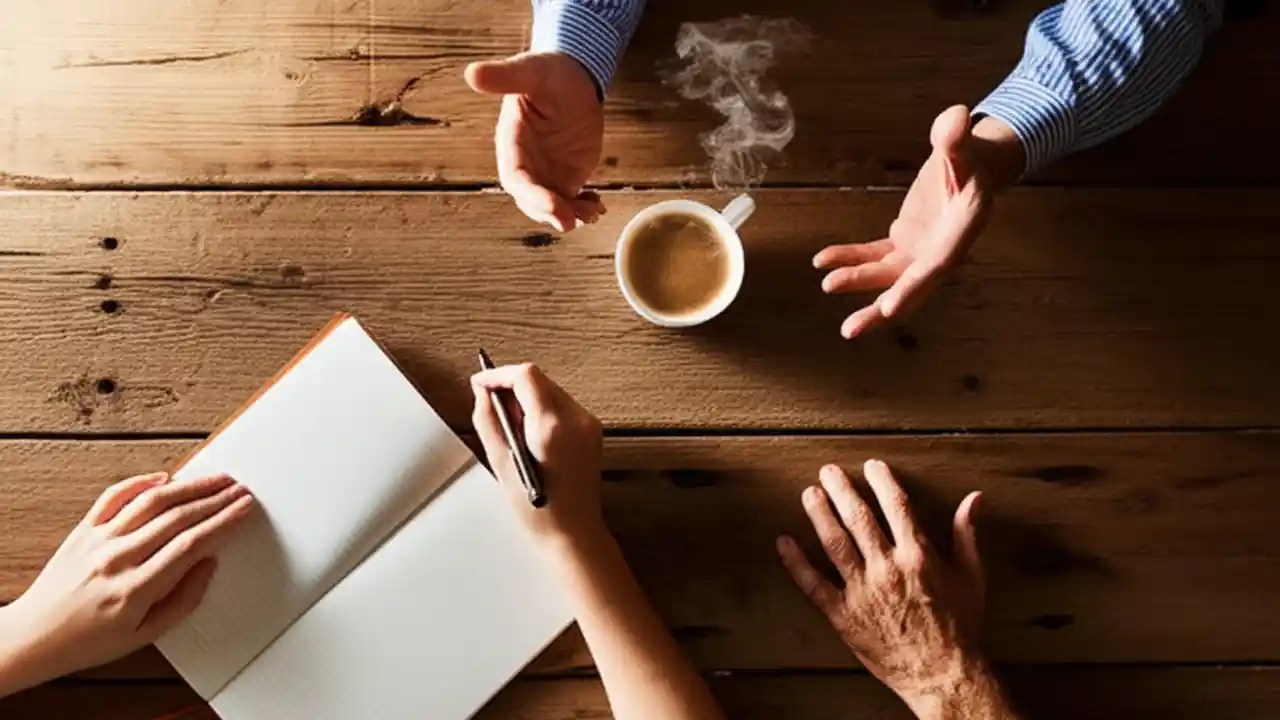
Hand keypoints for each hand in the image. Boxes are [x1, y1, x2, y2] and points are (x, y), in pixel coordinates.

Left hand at [0, 472, 254, 694]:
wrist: (34, 636)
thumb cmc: (88, 641)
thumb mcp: (144, 635)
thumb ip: (183, 601)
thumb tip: (209, 565)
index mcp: (135, 589)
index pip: (191, 544)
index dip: (223, 522)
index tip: (243, 509)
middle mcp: (117, 559)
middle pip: (177, 517)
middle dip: (215, 500)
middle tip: (239, 490)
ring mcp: (98, 540)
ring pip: (152, 500)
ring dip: (189, 486)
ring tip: (214, 480)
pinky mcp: (84, 529)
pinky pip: (115, 496)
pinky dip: (142, 481)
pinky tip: (164, 477)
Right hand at [465, 52, 606, 231]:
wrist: (574, 77)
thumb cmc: (549, 72)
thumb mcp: (530, 71)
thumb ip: (504, 77)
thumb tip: (472, 73)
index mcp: (512, 143)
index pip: (516, 178)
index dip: (533, 195)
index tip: (555, 205)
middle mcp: (525, 164)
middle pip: (531, 201)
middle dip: (551, 213)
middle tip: (573, 220)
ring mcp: (545, 174)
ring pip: (551, 208)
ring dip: (570, 215)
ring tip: (592, 211)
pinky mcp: (564, 178)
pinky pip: (569, 204)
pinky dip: (583, 210)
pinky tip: (598, 206)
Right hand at [471, 363, 605, 545]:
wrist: (573, 533)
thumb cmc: (539, 511)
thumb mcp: (501, 465)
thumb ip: (488, 422)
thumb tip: (482, 393)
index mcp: (551, 427)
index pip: (525, 376)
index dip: (498, 374)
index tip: (481, 383)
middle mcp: (575, 419)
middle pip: (539, 379)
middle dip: (512, 386)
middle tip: (492, 408)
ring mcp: (588, 424)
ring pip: (550, 389)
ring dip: (526, 398)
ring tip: (512, 429)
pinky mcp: (592, 430)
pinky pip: (562, 405)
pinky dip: (542, 409)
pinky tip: (531, 435)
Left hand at [777, 461, 1007, 717]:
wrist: (943, 674)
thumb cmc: (960, 627)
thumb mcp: (972, 578)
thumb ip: (967, 534)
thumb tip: (975, 498)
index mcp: (919, 556)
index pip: (896, 506)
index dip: (882, 481)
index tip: (871, 465)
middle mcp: (888, 569)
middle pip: (859, 518)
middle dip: (841, 490)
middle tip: (828, 471)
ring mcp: (863, 592)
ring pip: (834, 544)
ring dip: (819, 515)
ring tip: (808, 493)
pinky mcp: (843, 616)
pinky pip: (813, 585)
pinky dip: (796, 563)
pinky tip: (783, 542)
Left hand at [815, 107, 1021, 337]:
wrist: (975, 165)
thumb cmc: (972, 155)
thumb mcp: (965, 144)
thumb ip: (956, 137)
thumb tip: (954, 118)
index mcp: (961, 232)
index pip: (935, 268)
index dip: (912, 289)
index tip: (888, 309)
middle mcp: (941, 250)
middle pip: (909, 287)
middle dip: (878, 310)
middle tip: (850, 329)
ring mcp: (921, 250)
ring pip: (887, 277)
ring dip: (857, 282)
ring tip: (826, 283)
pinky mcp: (904, 242)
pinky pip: (874, 256)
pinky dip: (849, 258)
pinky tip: (822, 260)